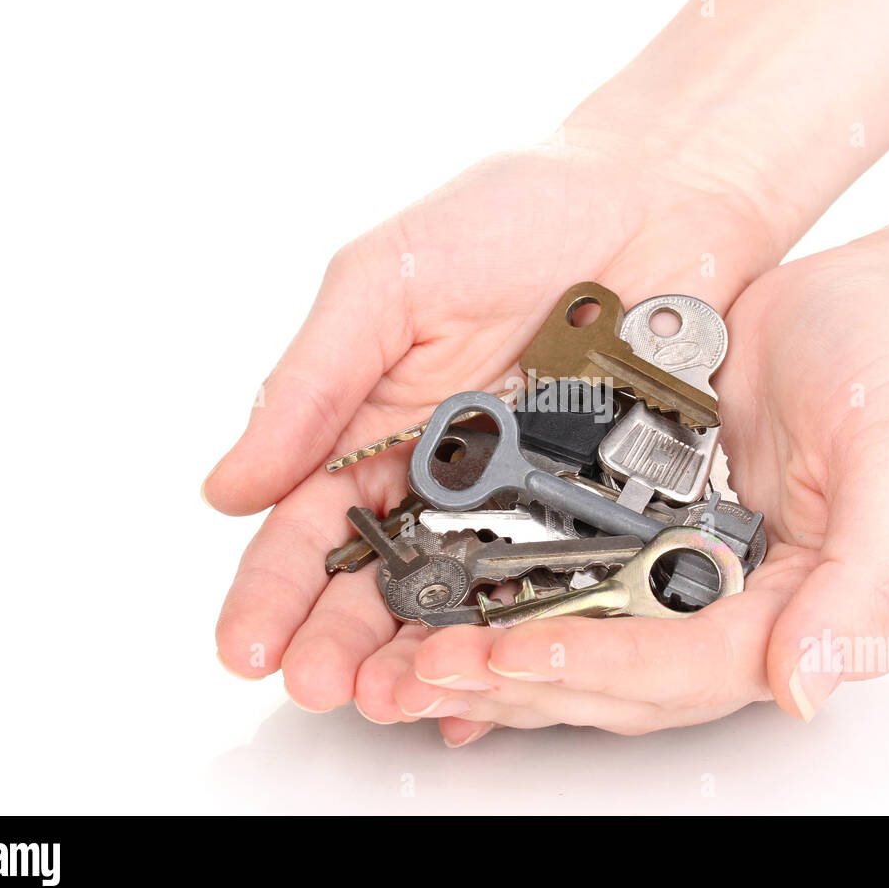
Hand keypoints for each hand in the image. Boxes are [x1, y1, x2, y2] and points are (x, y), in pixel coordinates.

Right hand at [203, 140, 789, 711]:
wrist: (661, 188)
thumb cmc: (516, 211)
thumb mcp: (388, 279)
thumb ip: (314, 380)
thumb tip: (228, 486)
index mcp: (379, 423)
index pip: (310, 523)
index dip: (271, 588)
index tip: (245, 647)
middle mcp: (449, 475)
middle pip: (384, 580)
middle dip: (344, 639)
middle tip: (323, 690)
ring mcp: (532, 497)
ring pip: (470, 597)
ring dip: (429, 653)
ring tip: (398, 699)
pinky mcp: (613, 504)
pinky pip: (571, 582)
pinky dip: (537, 631)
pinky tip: (505, 674)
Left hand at [353, 246, 888, 743]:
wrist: (864, 303)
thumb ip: (867, 583)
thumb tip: (807, 687)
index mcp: (792, 609)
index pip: (692, 669)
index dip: (606, 670)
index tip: (520, 657)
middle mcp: (726, 607)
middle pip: (618, 678)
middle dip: (522, 683)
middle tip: (425, 674)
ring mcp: (675, 571)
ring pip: (577, 642)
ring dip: (494, 660)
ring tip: (405, 661)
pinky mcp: (634, 528)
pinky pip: (560, 582)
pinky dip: (500, 604)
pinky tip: (436, 614)